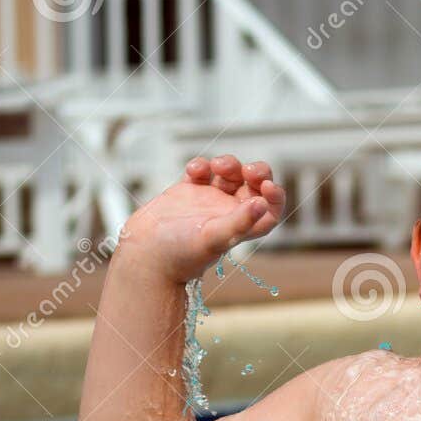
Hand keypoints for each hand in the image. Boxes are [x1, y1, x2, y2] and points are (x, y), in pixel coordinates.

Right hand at [118, 154, 285, 282]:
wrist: (145, 255)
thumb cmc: (180, 255)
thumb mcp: (213, 238)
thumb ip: (239, 221)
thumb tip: (262, 204)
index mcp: (241, 228)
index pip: (270, 211)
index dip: (275, 196)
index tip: (267, 186)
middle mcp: (228, 214)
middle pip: (253, 187)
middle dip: (256, 173)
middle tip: (249, 170)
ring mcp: (208, 201)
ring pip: (229, 174)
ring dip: (228, 164)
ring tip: (217, 166)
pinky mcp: (187, 192)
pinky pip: (202, 171)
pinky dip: (201, 166)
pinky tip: (193, 171)